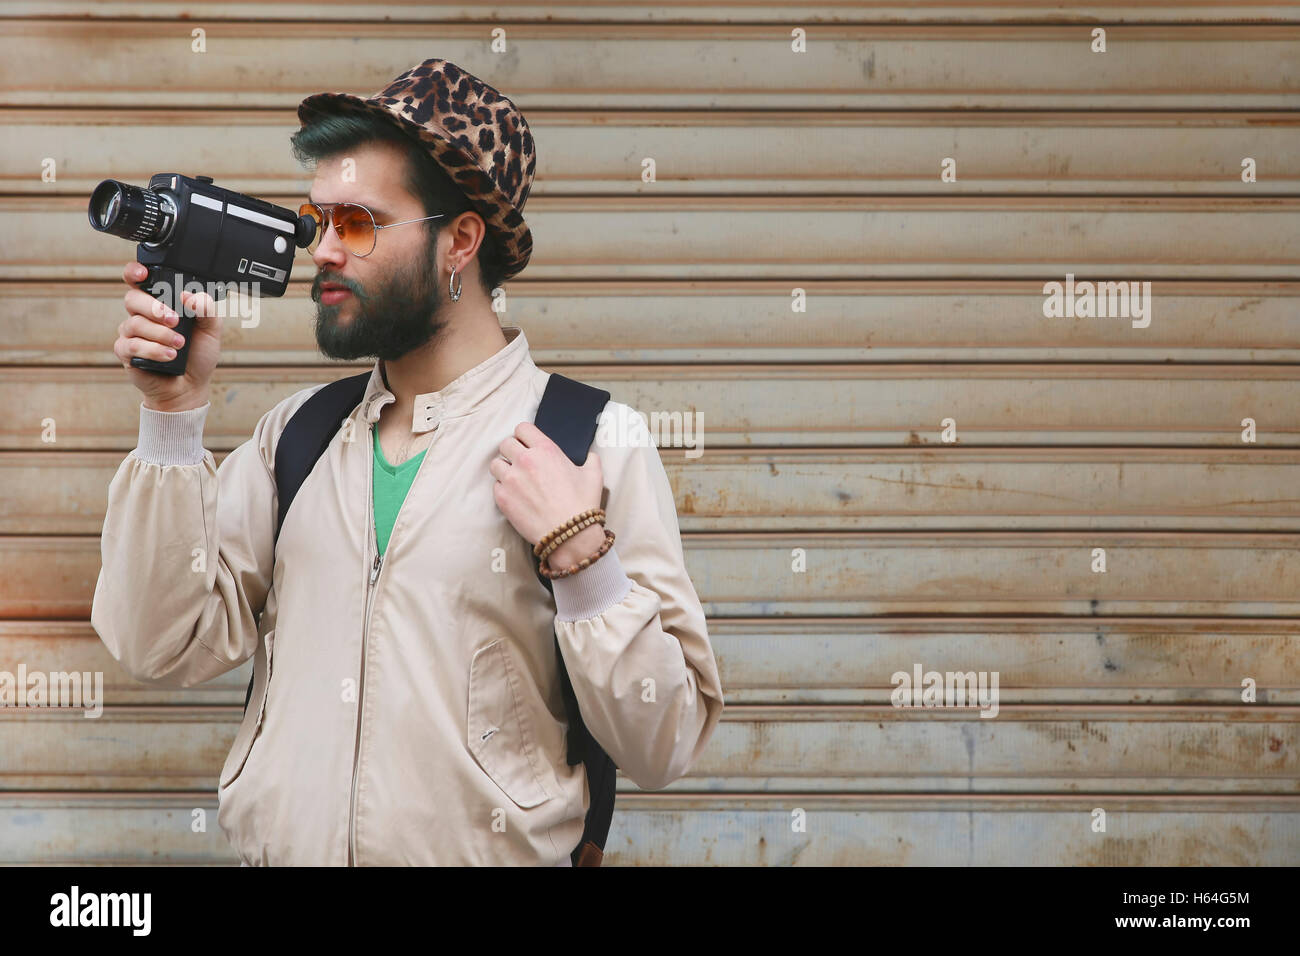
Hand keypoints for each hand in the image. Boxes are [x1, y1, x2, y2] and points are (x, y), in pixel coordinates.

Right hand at [115, 262, 221, 409]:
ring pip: (134, 323)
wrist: (191, 386)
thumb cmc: (197, 354)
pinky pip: (131, 345)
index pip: (139, 281)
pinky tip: (169, 356)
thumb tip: (191, 297)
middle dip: (154, 308)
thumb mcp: (211, 329)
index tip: (143, 275)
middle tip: (175, 320)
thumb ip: (206, 309)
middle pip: (133, 299)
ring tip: (179, 345)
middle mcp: (142, 315)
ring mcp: (132, 333)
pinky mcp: (126, 352)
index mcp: (159, 302)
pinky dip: (152, 350)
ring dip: (160, 334)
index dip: (135, 273)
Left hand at [490, 422, 603, 554]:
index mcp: (546, 450)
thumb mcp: (594, 475)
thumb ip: (591, 459)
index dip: (524, 436)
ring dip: (504, 469)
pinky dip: (503, 489)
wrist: (570, 534)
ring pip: (496, 464)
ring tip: (514, 479)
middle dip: (512, 451)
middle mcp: (525, 460)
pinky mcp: (503, 498)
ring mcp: (511, 479)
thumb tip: (590, 456)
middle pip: (505, 443)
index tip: (527, 444)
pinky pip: (495, 486)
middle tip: (520, 462)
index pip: (522, 428)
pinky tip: (515, 496)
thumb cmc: (582, 504)